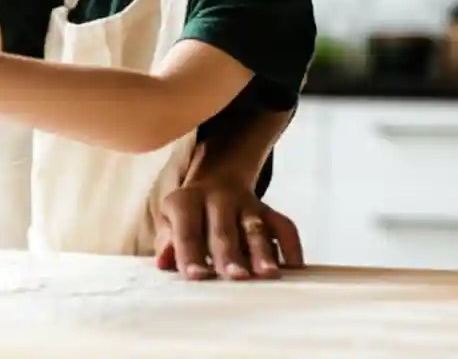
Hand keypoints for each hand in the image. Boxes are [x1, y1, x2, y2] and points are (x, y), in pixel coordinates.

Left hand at [153, 145, 302, 280]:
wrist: (216, 181)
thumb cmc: (188, 215)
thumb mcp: (170, 221)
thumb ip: (167, 242)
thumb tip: (163, 262)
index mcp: (186, 202)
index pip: (187, 231)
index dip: (190, 253)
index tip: (196, 276)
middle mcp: (218, 199)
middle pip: (223, 230)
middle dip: (229, 254)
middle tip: (234, 276)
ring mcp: (246, 204)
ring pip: (254, 228)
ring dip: (261, 251)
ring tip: (267, 274)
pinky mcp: (269, 211)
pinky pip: (283, 226)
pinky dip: (291, 246)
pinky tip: (294, 268)